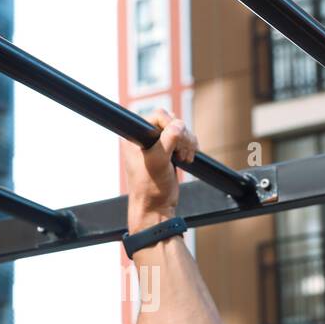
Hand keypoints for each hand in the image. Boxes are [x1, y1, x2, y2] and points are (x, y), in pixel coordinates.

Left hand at [125, 109, 196, 230]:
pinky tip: (187, 159)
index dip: (170, 125)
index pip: (157, 116)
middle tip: (180, 154)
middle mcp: (144, 137)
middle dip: (182, 136)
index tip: (174, 142)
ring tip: (184, 158)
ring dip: (187, 143)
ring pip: (181, 130)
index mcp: (134, 136)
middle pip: (172, 121)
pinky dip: (190, 147)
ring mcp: (158, 143)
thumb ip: (168, 139)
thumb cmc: (150, 188)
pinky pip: (185, 139)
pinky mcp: (169, 151)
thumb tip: (179, 124)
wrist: (157, 207)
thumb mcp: (158, 161)